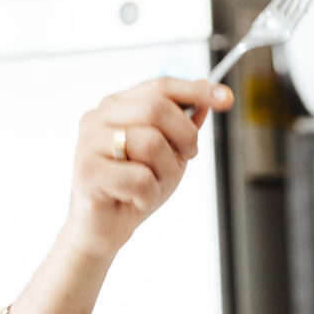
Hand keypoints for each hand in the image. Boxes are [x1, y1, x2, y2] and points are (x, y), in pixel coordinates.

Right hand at [64, 77, 232, 260]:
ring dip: (165, 171)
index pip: (160, 86)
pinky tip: (135, 199)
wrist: (104, 228)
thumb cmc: (134, 187)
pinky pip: (139, 178)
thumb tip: (206, 92)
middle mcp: (98, 118)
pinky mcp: (88, 173)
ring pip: (150, 143)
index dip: (196, 90)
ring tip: (152, 183)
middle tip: (185, 157)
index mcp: (116, 106)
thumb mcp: (168, 153)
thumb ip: (184, 124)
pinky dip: (149, 194)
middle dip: (184, 136)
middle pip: (156, 108)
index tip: (226, 98)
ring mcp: (88, 144)